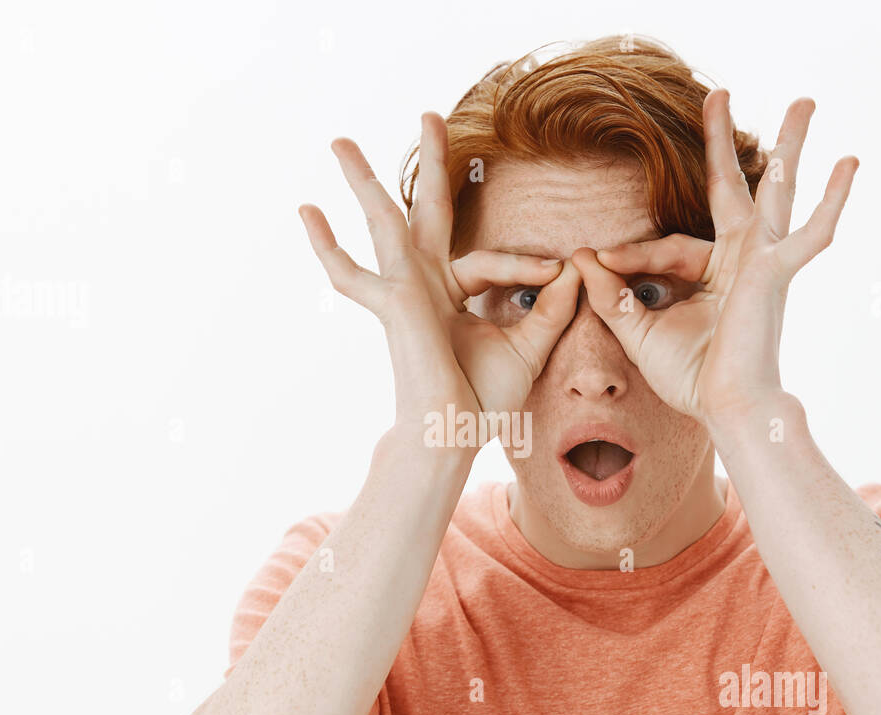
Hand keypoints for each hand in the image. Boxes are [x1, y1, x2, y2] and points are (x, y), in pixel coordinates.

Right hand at [297, 113, 580, 445]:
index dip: (527, 266)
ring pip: (383, 222)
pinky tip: (305, 212)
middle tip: (430, 114)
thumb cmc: (483, 401)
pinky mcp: (393, 302)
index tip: (557, 272)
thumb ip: (550, 309)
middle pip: (426, 209)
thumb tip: (575, 269)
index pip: (489, 259)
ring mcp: (402, 289)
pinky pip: (353, 271)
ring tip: (339, 142)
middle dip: (431, 163)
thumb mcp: (529, 346)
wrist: (454, 433)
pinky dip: (328, 246)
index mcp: (452, 292)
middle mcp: (424, 283)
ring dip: (363, 180)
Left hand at [571, 90, 857, 427]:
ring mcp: (764, 262)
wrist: (725, 409)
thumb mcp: (638, 329)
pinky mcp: (776, 273)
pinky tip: (849, 164)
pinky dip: (831, 200)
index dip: (629, 253)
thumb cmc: (691, 377)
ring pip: (778, 192)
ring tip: (805, 102)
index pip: (669, 243)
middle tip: (718, 92)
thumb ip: (610, 294)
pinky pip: (810, 233)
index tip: (597, 259)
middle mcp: (743, 259)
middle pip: (733, 188)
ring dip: (790, 145)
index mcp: (714, 272)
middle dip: (724, 142)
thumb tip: (578, 256)